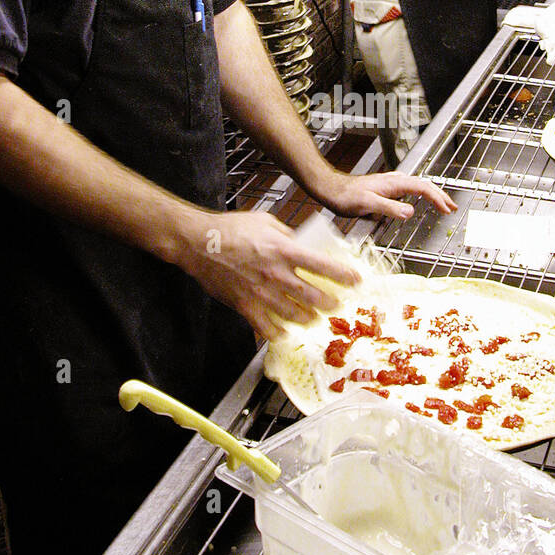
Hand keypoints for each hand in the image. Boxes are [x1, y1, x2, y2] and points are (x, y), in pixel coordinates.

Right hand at [175, 209, 361, 342]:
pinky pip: (266, 326)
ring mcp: (261, 292)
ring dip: (308, 319)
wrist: (198, 243)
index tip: (355, 281)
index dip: (344, 275)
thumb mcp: (265, 221)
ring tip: (314, 318)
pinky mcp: (245, 305)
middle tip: (336, 305)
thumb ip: (287, 234)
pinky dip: (278, 332)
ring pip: (294, 314)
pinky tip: (285, 332)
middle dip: (330, 303)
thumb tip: (302, 242)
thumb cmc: (230, 229)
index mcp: (284, 250)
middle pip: (313, 296)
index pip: (323, 266)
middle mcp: (276, 274)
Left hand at [316, 170, 457, 221]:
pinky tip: (420, 201)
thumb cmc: (346, 196)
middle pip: (424, 185)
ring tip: (442, 204)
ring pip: (419, 185)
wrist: (332, 189)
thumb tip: (410, 212)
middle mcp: (395, 180)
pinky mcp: (386, 188)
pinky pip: (410, 189)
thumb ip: (390, 208)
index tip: (447, 209)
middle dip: (440, 195)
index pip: (423, 188)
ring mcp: (391, 183)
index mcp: (394, 183)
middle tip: (452, 207)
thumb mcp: (368, 204)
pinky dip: (421, 194)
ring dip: (432, 194)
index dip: (437, 198)